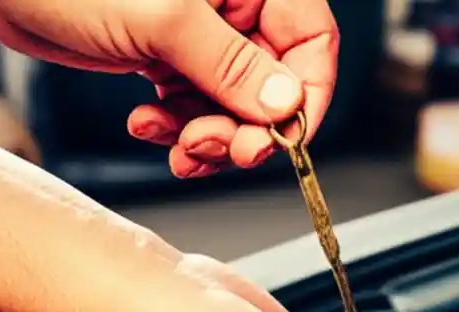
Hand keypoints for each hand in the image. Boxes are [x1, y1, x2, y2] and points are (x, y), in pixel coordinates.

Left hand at [0, 0, 338, 177]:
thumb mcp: (165, 22)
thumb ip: (231, 66)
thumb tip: (286, 106)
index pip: (311, 39)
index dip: (306, 94)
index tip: (284, 139)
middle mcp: (231, 5)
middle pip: (272, 82)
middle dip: (246, 126)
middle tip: (218, 151)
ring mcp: (198, 35)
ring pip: (232, 104)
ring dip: (208, 136)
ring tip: (176, 144)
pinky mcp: (166, 58)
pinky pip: (193, 107)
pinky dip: (176, 129)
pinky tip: (146, 125)